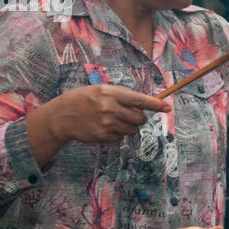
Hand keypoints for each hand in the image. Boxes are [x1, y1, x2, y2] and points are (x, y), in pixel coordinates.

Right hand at [48, 84, 171, 143]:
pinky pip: (120, 138)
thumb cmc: (82, 100)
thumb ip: (120, 96)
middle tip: (128, 115)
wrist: (60, 116)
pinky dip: (116, 134)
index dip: (155, 104)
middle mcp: (109, 107)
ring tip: (112, 121)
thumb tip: (143, 106)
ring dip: (127, 127)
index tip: (167, 107)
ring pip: (132, 130)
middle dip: (138, 118)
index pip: (139, 99)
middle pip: (139, 118)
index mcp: (110, 92)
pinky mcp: (102, 136)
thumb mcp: (100, 90)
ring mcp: (106, 123)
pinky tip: (103, 128)